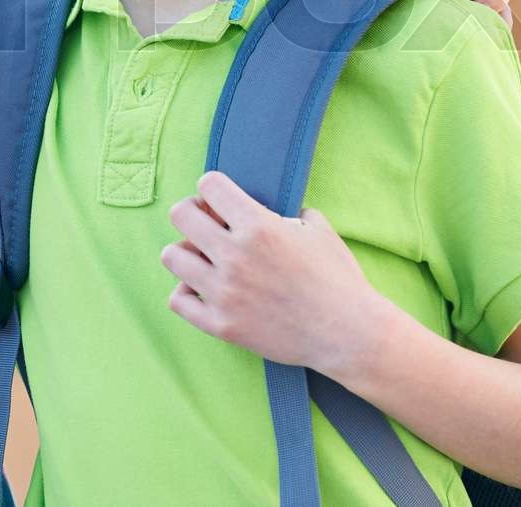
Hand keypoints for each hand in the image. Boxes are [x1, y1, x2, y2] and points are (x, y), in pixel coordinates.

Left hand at [162, 172, 384, 374]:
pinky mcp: (221, 325)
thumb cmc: (338, 279)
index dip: (214, 189)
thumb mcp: (317, 229)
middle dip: (193, 213)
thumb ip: (284, 212)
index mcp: (259, 226)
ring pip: (171, 256)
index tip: (222, 202)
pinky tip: (203, 290)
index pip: (208, 185)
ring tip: (206, 260)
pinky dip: (186, 292)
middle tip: (209, 225)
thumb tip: (264, 208)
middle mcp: (235, 256)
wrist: (349, 334)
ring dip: (186, 253)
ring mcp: (224, 292)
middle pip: (180, 215)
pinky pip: (177, 300)